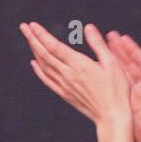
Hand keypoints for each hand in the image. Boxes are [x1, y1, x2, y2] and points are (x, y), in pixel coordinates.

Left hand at [21, 22, 134, 141]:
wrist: (112, 116)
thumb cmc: (117, 90)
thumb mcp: (112, 63)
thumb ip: (98, 44)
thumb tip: (88, 27)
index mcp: (79, 64)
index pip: (54, 46)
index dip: (41, 35)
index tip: (32, 25)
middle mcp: (68, 74)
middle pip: (44, 54)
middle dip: (33, 39)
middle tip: (23, 27)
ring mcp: (64, 85)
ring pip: (44, 65)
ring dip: (35, 51)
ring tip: (30, 39)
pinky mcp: (64, 94)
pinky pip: (47, 80)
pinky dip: (38, 70)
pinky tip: (34, 64)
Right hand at [106, 31, 140, 141]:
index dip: (132, 50)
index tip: (122, 39)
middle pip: (130, 64)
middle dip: (119, 50)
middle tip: (108, 37)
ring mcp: (135, 95)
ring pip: (121, 73)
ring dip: (113, 60)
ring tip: (102, 47)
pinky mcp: (127, 104)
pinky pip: (117, 87)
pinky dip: (109, 77)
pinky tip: (100, 69)